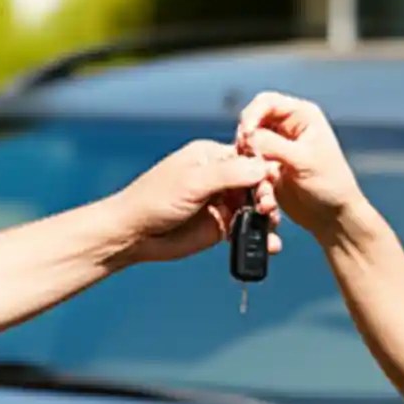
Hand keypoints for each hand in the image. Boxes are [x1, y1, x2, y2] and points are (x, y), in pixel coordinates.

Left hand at [113, 140, 280, 263]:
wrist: (134, 235)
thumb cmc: (155, 200)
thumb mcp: (193, 182)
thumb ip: (229, 173)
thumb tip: (265, 165)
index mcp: (211, 156)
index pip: (249, 157)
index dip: (264, 171)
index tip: (268, 187)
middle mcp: (219, 177)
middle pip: (257, 182)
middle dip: (267, 196)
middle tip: (266, 210)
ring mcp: (221, 202)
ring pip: (255, 206)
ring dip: (267, 217)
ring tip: (268, 228)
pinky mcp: (220, 226)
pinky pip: (247, 228)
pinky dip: (259, 236)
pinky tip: (269, 246)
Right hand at [235, 91, 364, 237]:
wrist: (332, 217)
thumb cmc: (329, 184)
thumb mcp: (303, 161)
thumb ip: (273, 144)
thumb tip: (247, 136)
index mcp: (302, 116)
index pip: (266, 102)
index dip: (251, 115)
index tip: (245, 135)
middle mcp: (287, 127)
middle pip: (251, 122)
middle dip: (247, 142)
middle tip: (247, 159)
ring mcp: (276, 147)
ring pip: (247, 146)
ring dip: (248, 165)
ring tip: (262, 184)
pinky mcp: (268, 167)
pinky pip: (249, 168)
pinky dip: (252, 181)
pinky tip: (265, 198)